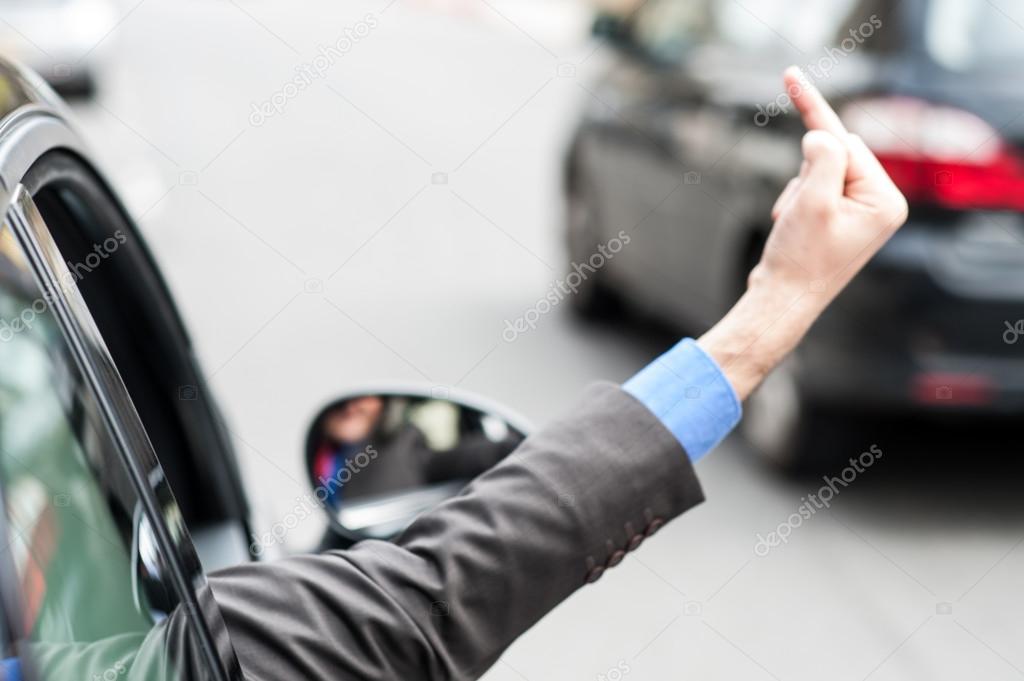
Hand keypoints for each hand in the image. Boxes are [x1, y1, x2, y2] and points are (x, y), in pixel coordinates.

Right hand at [698, 67, 907, 400]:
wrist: (780, 303)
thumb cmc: (798, 259)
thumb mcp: (811, 201)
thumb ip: (822, 157)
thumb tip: (820, 134)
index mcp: (885, 200)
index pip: (847, 144)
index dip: (815, 120)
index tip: (792, 77)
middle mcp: (879, 205)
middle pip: (835, 154)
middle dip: (805, 171)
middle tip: (795, 210)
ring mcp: (859, 214)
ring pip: (818, 171)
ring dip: (796, 191)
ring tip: (791, 226)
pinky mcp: (838, 221)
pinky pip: (812, 189)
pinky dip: (793, 202)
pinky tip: (790, 230)